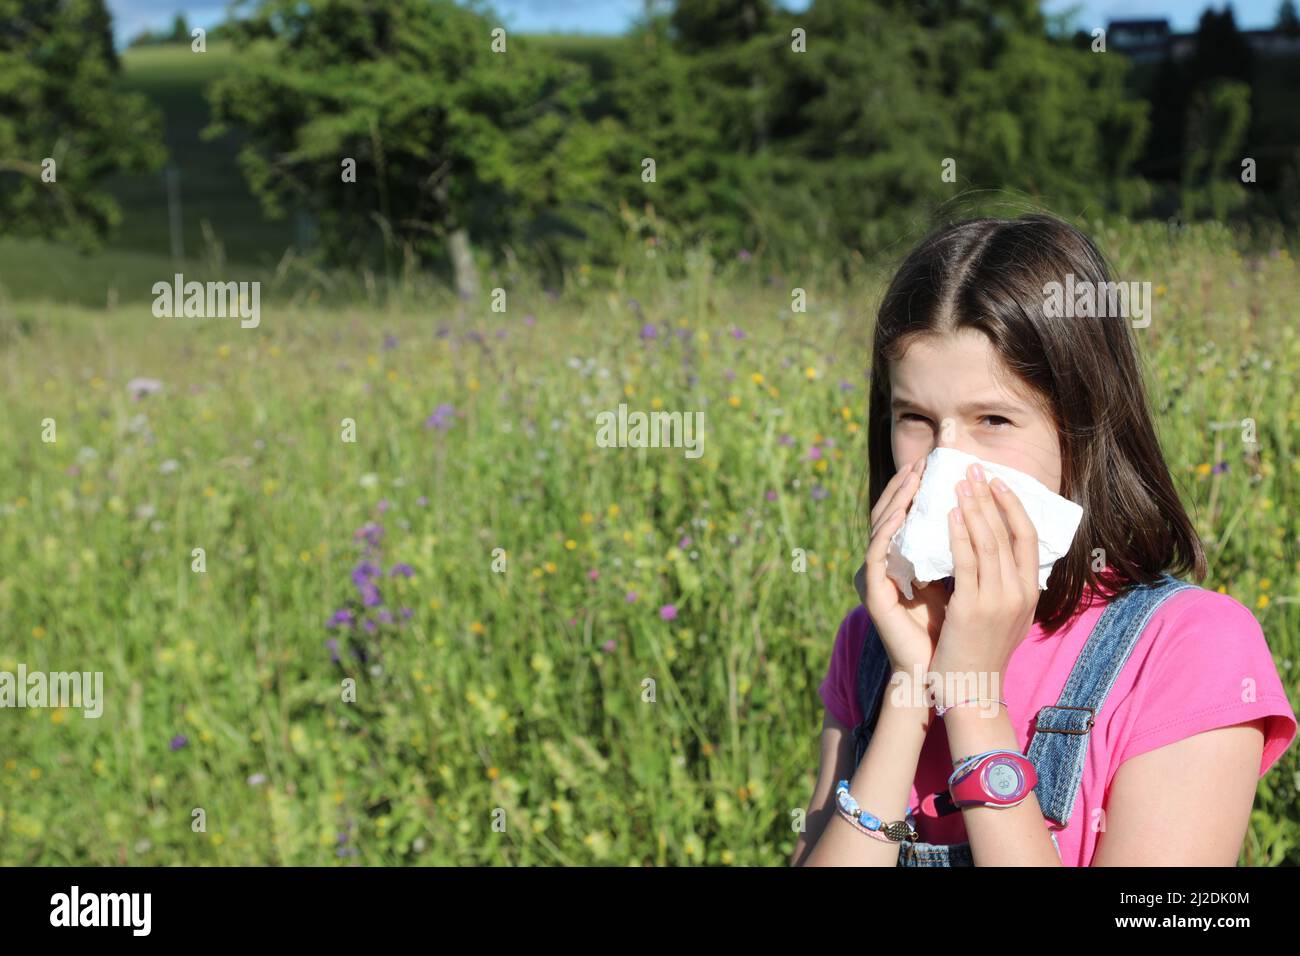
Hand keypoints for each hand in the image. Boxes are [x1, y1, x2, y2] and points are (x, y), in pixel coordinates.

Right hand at [862, 455, 948, 675]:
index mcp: (904, 562)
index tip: (938, 465)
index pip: (908, 515)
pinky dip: (888, 528)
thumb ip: (965, 555)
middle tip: (924, 460)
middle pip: (890, 513)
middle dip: (907, 485)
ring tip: (914, 475)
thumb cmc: (956, 633)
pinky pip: (877, 552)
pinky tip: (902, 509)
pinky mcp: (873, 593)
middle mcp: (886, 566)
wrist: (946, 676)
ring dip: (896, 498)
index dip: (919, 488)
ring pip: (880, 527)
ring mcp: (876, 578)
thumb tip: (988, 521)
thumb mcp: (965, 583)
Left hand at [931, 462, 1040, 689]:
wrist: (973, 691)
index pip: (1029, 538)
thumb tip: (997, 553)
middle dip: (990, 497)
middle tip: (974, 469)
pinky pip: (967, 563)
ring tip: (960, 482)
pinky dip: (960, 535)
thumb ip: (1004, 585)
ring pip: (989, 542)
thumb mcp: (1005, 615)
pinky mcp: (973, 608)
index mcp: (1029, 592)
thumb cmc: (982, 652)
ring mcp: (998, 600)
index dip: (1014, 506)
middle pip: (1008, 533)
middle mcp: (1019, 592)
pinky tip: (950, 515)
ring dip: (974, 507)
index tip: (999, 482)